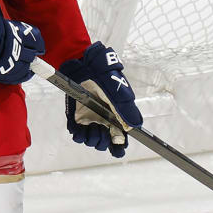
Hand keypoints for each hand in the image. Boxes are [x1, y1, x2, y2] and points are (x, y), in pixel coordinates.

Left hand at [60, 42, 142, 156]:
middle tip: (101, 131)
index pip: (121, 137)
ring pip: (92, 140)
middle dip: (104, 142)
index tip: (118, 149)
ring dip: (92, 139)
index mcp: (118, 115)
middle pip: (106, 142)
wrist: (83, 63)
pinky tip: (81, 130)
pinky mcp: (75, 117)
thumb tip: (136, 126)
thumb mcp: (120, 91)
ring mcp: (90, 119)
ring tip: (92, 128)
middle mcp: (104, 119)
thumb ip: (127, 109)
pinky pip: (77, 134)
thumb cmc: (104, 74)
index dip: (120, 146)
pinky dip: (79, 136)